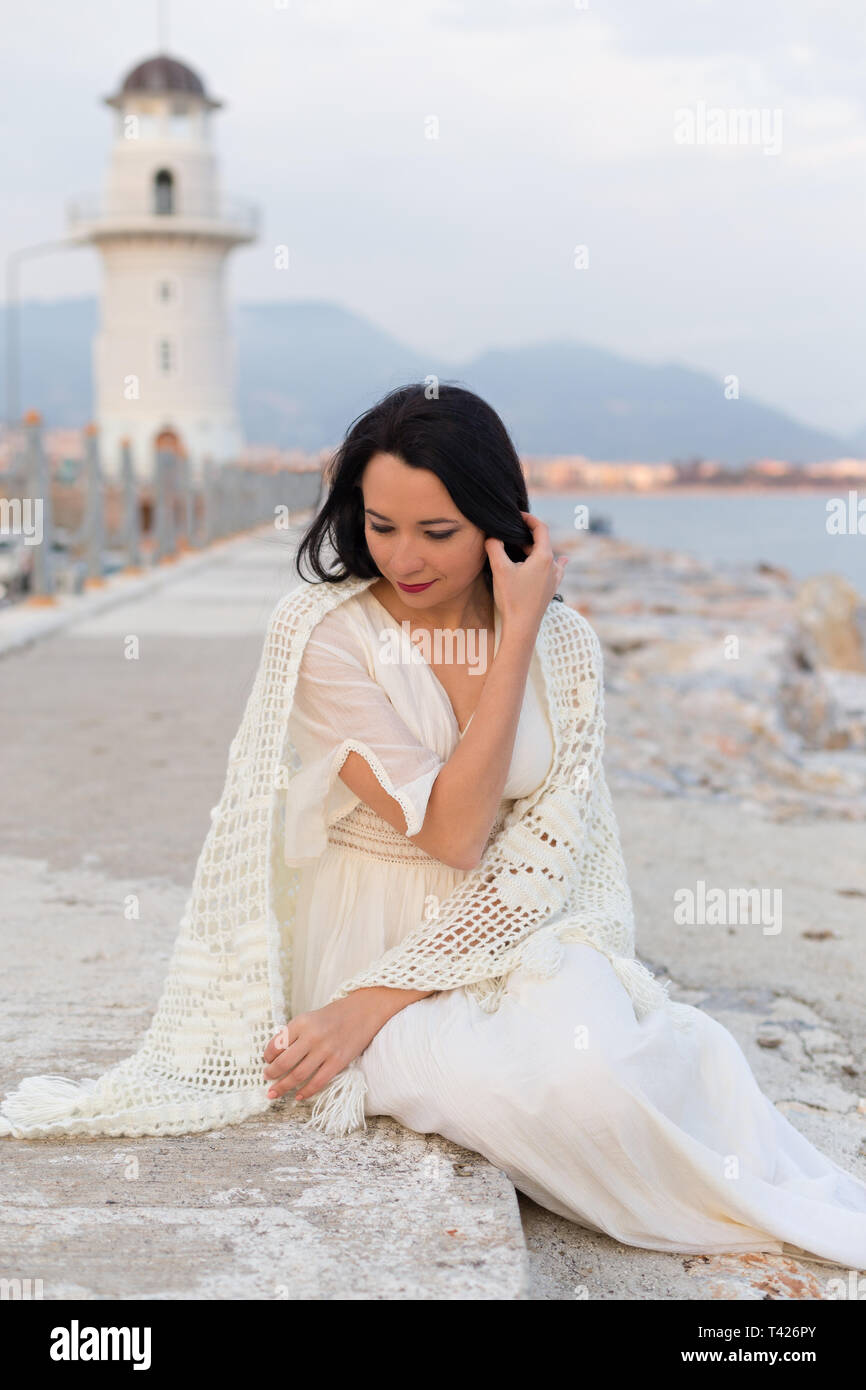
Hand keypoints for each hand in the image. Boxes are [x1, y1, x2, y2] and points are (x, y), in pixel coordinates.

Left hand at [262, 992, 393, 1102]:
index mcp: (302, 1022)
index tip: (266, 1061)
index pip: (277, 1043)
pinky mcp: (338, 1062)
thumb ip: (294, 1033)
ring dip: (283, 1086)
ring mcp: (325, 1050)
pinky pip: (318, 1082)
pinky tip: (298, 1095)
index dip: (268, 1055)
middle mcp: (312, 1036)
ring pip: (298, 1075)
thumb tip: (276, 1055)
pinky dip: (306, 1091)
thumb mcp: (310, 1017)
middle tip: (267, 1078)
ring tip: (274, 1091)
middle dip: (271, 1074)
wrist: (363, 1011)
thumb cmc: (333, 1016)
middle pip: (284, 1062)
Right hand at [485, 510, 567, 638]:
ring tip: (526, 544)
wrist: (522, 627)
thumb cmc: (512, 598)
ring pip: (548, 555)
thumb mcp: (500, 569)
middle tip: (510, 533)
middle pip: (543, 542)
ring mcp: (554, 578)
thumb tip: (492, 536)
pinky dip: (558, 561)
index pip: (540, 529)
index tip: (518, 514)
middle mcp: (553, 566)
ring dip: (536, 548)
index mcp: (544, 557)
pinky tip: (564, 560)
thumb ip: (495, 548)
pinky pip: (557, 569)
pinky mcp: (551, 589)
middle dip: (527, 535)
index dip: (529, 519)